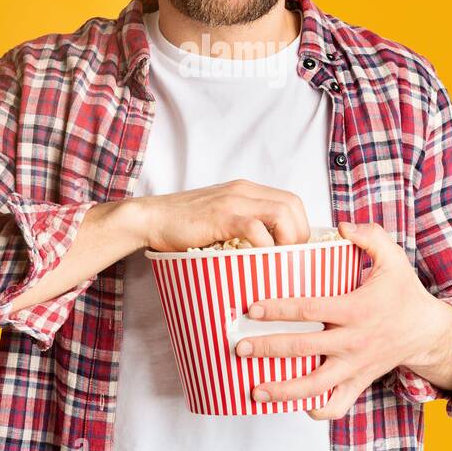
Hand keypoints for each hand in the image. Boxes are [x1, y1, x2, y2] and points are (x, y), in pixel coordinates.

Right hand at [133, 179, 311, 251]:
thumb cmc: (184, 225)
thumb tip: (268, 251)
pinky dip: (264, 245)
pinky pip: (254, 227)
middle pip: (293, 205)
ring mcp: (232, 201)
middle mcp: (244, 191)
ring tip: (278, 259)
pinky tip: (256, 259)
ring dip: (287, 239)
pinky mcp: (220, 216)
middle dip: (300, 234)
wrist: (151, 218)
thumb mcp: (220, 219)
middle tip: (290, 258)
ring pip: (281, 212)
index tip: (293, 250)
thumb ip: (243, 225)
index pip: (291, 201)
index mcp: (247, 190)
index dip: (300, 226)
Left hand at [232, 220, 451, 419]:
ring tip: (255, 389)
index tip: (252, 308)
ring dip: (284, 390)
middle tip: (240, 348)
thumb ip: (369, 235)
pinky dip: (315, 409)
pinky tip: (293, 404)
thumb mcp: (393, 257)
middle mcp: (354, 341)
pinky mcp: (360, 382)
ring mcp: (356, 366)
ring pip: (316, 386)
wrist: (428, 331)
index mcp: (356, 309)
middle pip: (304, 349)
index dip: (278, 309)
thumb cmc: (404, 293)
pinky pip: (337, 404)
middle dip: (268, 349)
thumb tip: (341, 225)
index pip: (310, 309)